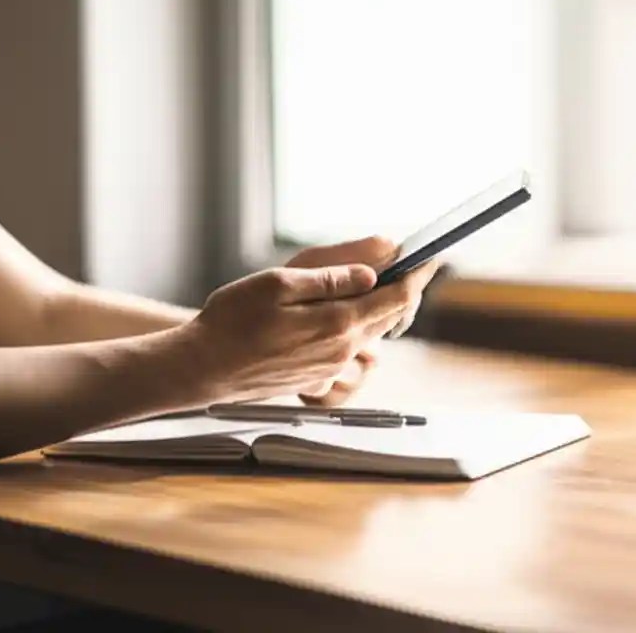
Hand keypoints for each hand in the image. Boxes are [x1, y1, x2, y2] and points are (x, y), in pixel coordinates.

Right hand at [180, 263, 423, 404]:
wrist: (202, 368)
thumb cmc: (232, 320)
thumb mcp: (279, 284)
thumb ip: (330, 279)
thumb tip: (372, 273)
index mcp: (338, 323)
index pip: (397, 298)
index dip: (419, 275)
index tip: (434, 256)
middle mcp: (342, 350)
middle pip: (391, 317)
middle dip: (404, 290)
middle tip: (408, 264)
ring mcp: (331, 368)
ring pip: (373, 336)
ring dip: (379, 312)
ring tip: (370, 289)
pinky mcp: (317, 378)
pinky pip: (351, 354)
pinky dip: (356, 332)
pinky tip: (338, 318)